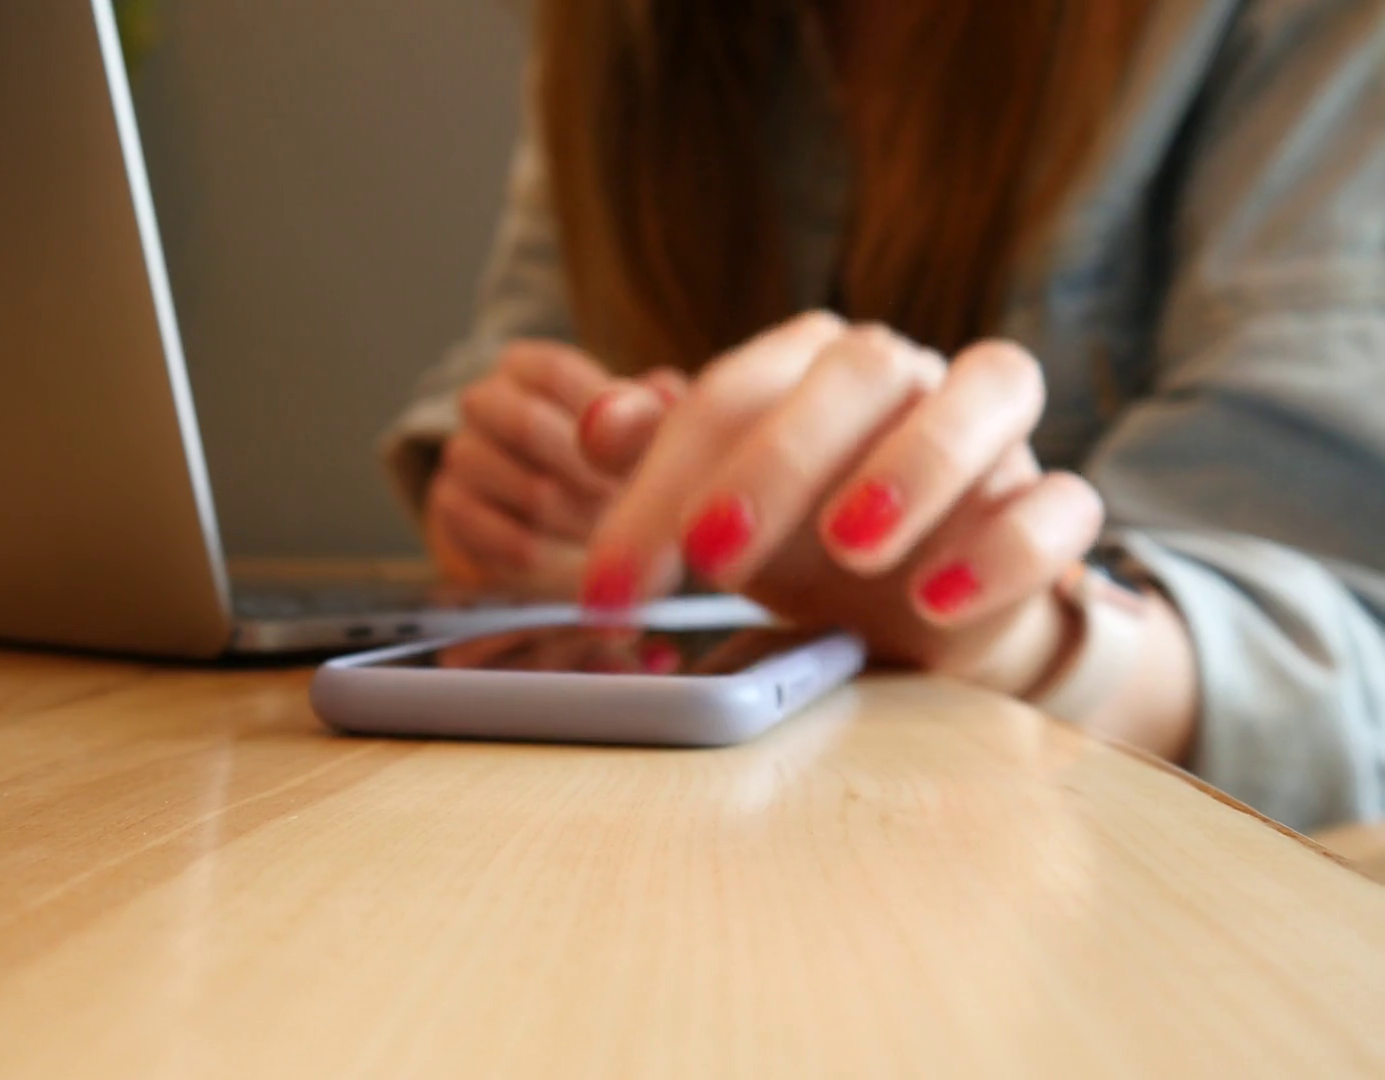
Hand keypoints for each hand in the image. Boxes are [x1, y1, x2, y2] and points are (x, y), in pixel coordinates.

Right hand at [424, 340, 683, 594]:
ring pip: (531, 493)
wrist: (555, 524)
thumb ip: (652, 410)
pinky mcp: (453, 512)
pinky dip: (563, 559)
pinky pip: (515, 544)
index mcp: (525, 367)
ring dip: (586, 521)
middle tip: (628, 498)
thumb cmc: (608, 461)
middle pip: (528, 425)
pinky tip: (583, 558)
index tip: (645, 450)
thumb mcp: (637, 428)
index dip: (604, 412)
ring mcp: (462, 456)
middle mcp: (483, 402)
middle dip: (593, 473)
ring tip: (613, 530)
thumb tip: (662, 395)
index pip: (554, 371)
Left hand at [578, 312, 1105, 696]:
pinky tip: (939, 598)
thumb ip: (657, 462)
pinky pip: (1063, 501)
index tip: (613, 586)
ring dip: (918, 462)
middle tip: (712, 550)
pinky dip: (1009, 544)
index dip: (660, 481)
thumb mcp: (719, 513)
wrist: (918, 618)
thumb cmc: (804, 545)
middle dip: (779, 455)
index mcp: (812, 365)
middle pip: (860, 368)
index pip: (731, 391)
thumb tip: (600, 423)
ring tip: (850, 546)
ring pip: (991, 384)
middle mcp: (907, 376)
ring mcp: (993, 434)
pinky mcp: (1052, 506)